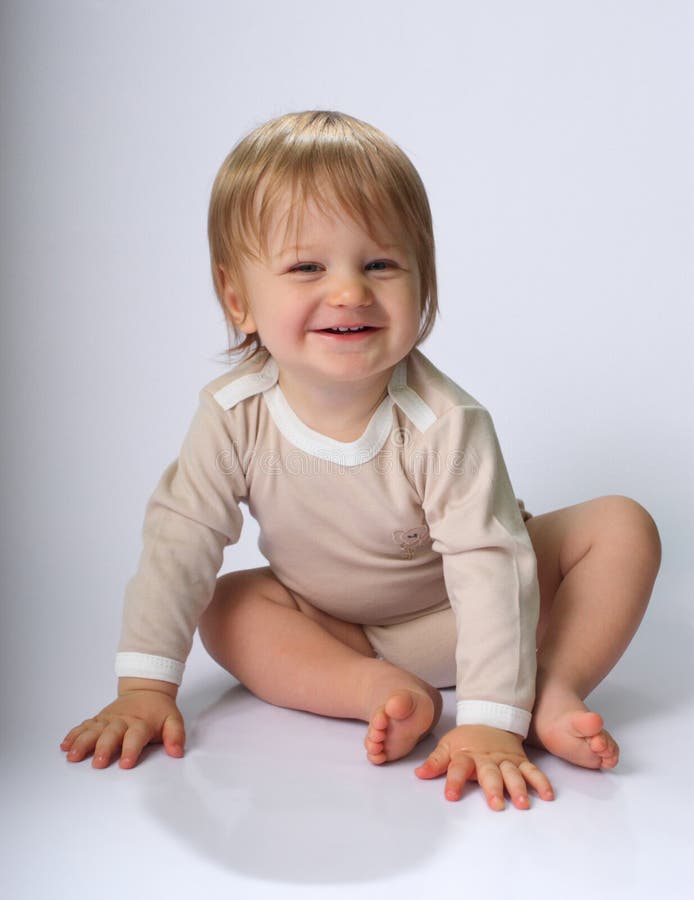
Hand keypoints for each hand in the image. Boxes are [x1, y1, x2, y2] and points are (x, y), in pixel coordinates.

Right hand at [60, 679, 184, 768]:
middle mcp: (122, 721)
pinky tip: (65, 745)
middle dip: (104, 748)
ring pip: (93, 730)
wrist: (146, 689)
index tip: (126, 764)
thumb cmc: (158, 710)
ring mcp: (108, 720)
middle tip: (98, 763)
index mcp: (141, 723)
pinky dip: (74, 735)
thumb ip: (175, 735)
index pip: (136, 736)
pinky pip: (84, 726)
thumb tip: (177, 752)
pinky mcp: (98, 719)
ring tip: (73, 755)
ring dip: (82, 743)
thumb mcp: (173, 719)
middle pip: (111, 734)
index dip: (131, 749)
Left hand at [414, 724, 553, 809]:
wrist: (490, 718)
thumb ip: (436, 761)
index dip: (453, 781)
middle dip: (493, 788)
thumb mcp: (448, 745)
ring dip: (518, 787)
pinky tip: (547, 795)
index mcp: (467, 755)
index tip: (451, 796)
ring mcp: (506, 760)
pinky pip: (532, 771)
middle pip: (489, 773)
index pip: (458, 767)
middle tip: (496, 804)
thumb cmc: (467, 739)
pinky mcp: (520, 761)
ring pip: (512, 773)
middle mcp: (487, 759)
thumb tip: (419, 774)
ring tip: (522, 803)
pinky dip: (541, 782)